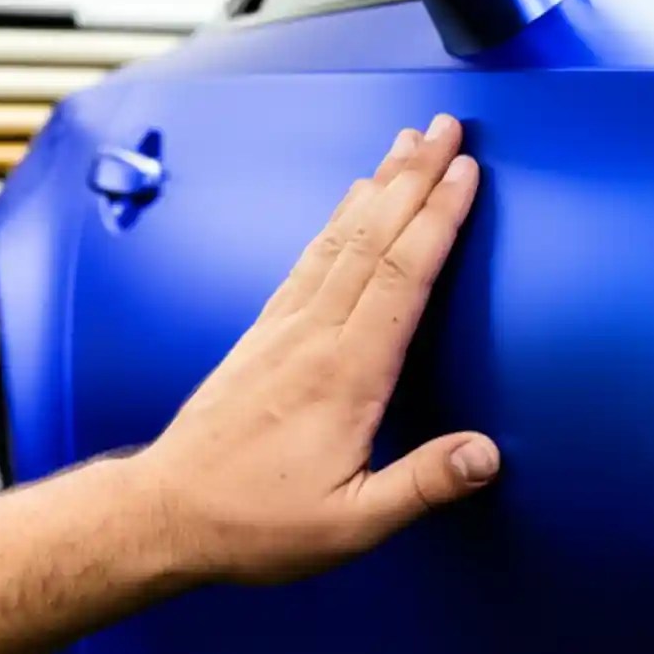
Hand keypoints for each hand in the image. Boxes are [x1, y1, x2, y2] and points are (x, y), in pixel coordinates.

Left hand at [140, 114, 499, 584]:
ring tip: (405, 145)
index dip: (437, 218)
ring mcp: (283, 328)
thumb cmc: (255, 521)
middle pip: (373, 238)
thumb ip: (422, 485)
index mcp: (344, 375)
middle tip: (446, 128)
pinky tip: (351, 203)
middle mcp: (312, 337)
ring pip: (340, 238)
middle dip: (414, 177)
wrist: (168, 511)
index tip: (465, 172)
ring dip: (378, 186)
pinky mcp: (264, 333)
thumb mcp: (350, 524)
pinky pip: (309, 258)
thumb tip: (486, 455)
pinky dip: (338, 220)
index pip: (400, 276)